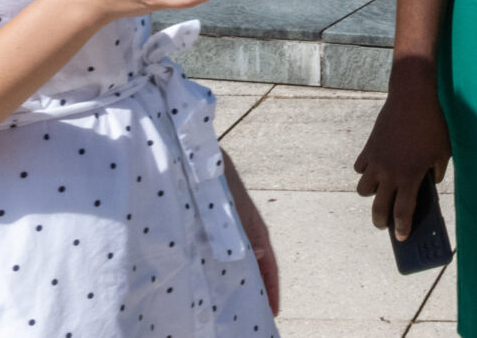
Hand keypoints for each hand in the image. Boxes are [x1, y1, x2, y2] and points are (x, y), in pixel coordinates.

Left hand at [225, 155, 279, 315]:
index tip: (273, 312)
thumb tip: (259, 253)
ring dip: (241, 281)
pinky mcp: (220, 229)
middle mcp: (249, 233)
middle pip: (257, 267)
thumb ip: (245, 232)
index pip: (269, 266)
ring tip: (235, 303)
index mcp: (257, 230)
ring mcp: (235, 231)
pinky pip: (227, 254)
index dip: (272, 290)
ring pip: (242, 261)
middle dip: (258, 290)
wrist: (203, 162)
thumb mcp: (234, 210)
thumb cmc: (220, 183)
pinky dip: (226, 269)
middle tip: (255, 314)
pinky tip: (213, 280)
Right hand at [353, 63, 452, 238]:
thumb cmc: (432, 125)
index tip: (402, 238)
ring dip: (371, 195)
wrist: (412, 98)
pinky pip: (360, 168)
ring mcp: (376, 161)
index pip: (403, 212)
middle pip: (378, 208)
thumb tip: (431, 182)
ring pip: (363, 190)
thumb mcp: (442, 152)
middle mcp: (389, 173)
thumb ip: (437, 172)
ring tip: (380, 192)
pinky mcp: (368, 148)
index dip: (402, 228)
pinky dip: (365, 172)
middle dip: (381, 221)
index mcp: (410, 177)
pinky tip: (375, 168)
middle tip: (385, 225)